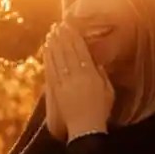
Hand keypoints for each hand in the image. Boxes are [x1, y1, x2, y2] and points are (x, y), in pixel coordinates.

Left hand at [43, 23, 113, 139]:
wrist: (86, 128)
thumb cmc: (100, 111)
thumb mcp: (108, 91)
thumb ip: (102, 75)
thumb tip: (96, 62)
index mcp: (91, 74)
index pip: (81, 51)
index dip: (74, 37)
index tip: (70, 27)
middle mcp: (77, 76)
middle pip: (68, 52)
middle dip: (62, 37)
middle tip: (58, 25)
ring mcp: (65, 83)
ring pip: (58, 59)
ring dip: (54, 45)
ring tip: (50, 34)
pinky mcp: (56, 90)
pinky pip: (51, 71)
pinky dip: (48, 59)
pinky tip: (46, 51)